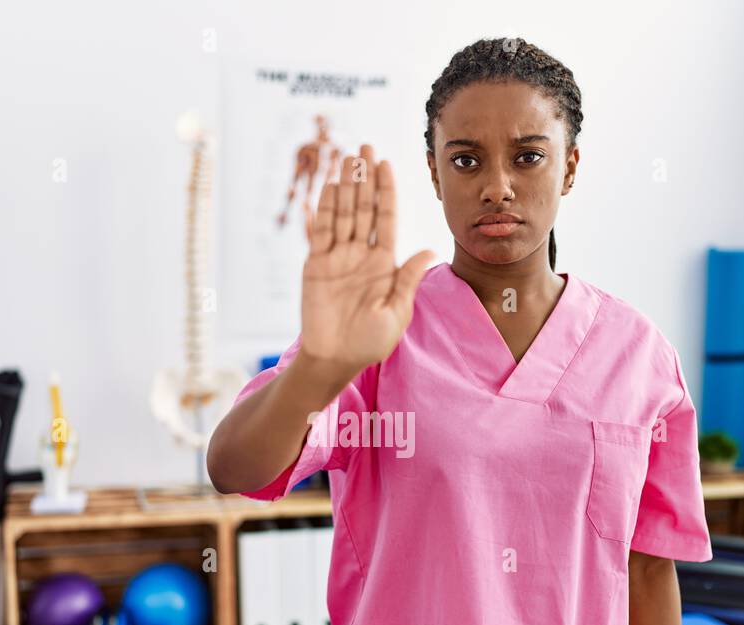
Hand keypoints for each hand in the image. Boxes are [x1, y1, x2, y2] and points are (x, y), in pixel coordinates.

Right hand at [299, 143, 436, 378]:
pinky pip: (318, 233)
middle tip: (364, 146)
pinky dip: (320, 211)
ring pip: (340, 214)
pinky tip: (323, 189)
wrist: (336, 358)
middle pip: (362, 208)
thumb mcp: (397, 311)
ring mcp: (337, 257)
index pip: (386, 218)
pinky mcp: (315, 265)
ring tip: (344, 157)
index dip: (385, 191)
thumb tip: (427, 249)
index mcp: (384, 262)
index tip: (386, 164)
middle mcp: (360, 254)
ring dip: (342, 186)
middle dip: (364, 177)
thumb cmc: (370, 341)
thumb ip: (408, 279)